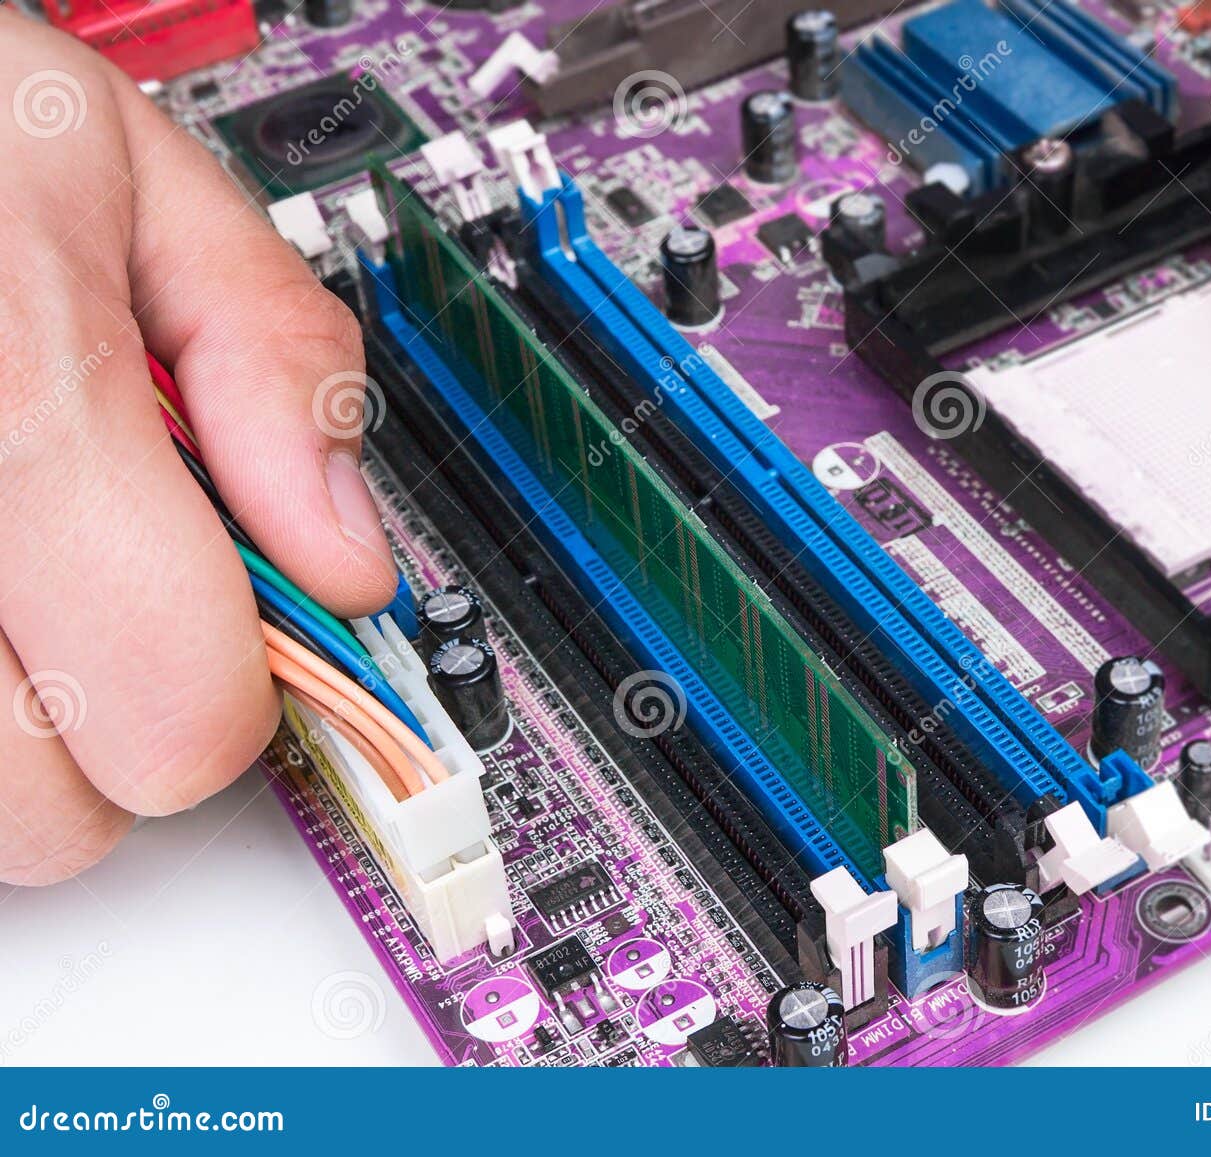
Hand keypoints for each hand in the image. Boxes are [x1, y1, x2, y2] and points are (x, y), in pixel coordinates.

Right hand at [0, 14, 395, 883]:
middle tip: (117, 592)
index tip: (252, 620)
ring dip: (26, 729)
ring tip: (35, 578)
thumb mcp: (127, 172)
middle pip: (67, 811)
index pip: (183, 714)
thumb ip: (271, 354)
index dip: (247, 683)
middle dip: (128, 718)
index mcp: (14, 411)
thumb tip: (349, 554)